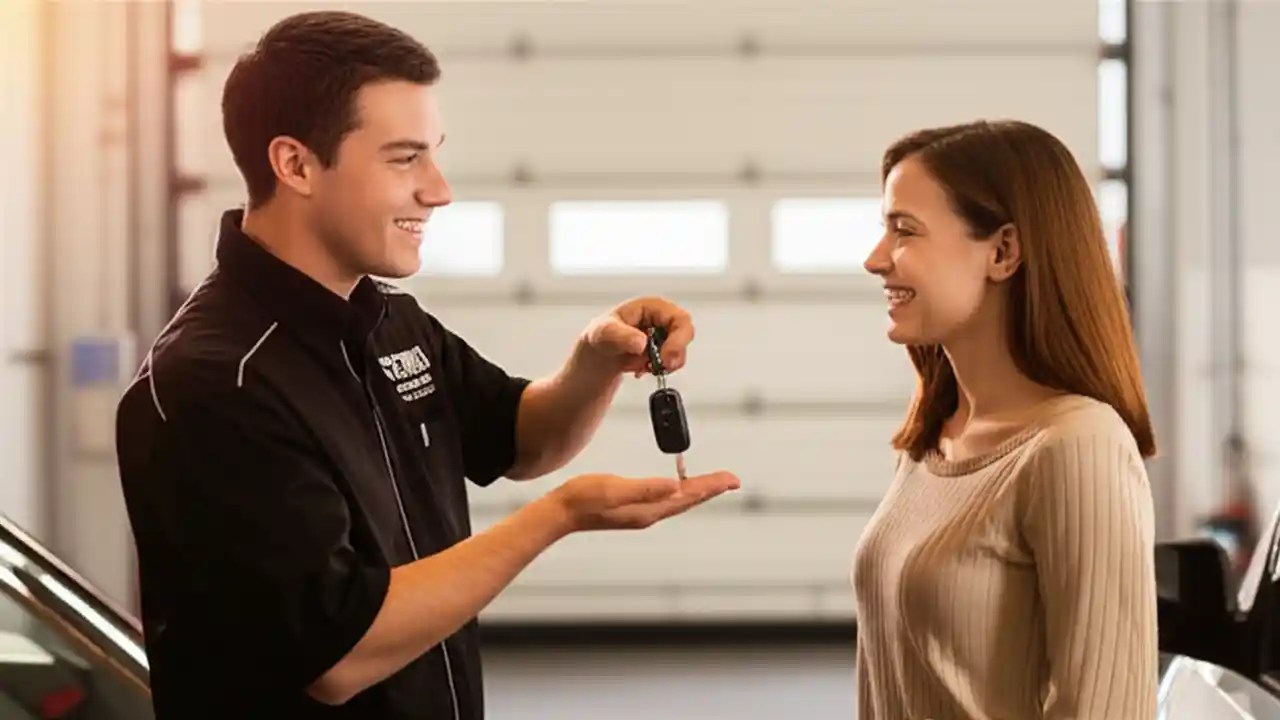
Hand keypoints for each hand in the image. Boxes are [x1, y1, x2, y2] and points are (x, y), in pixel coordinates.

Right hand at [549, 470, 739, 532]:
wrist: (560, 513)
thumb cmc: (583, 499)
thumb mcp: (614, 489)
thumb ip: (644, 489)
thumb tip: (675, 487)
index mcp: (648, 509)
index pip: (688, 496)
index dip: (712, 486)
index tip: (732, 479)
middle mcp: (649, 514)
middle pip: (688, 500)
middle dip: (711, 489)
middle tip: (733, 480)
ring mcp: (641, 513)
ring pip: (679, 501)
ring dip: (698, 492)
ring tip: (715, 485)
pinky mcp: (633, 509)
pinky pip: (666, 500)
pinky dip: (680, 492)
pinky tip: (679, 488)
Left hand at [579, 296, 693, 376]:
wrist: (594, 360)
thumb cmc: (597, 339)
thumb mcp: (603, 335)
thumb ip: (621, 337)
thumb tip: (641, 342)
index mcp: (650, 306)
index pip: (680, 318)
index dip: (678, 339)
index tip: (667, 357)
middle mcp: (659, 318)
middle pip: (685, 334)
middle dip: (675, 354)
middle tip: (661, 367)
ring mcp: (661, 335)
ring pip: (680, 350)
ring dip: (667, 364)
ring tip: (645, 368)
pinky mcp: (660, 350)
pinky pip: (672, 361)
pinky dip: (661, 369)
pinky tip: (643, 370)